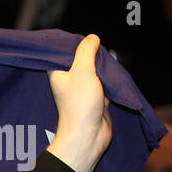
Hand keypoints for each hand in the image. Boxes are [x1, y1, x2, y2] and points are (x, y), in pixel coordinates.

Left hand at [46, 34, 111, 171]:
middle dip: (91, 54)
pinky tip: (114, 73)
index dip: (70, 44)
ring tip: (108, 59)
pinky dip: (109, 79)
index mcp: (57, 73)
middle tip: (99, 47)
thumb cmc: (79, 104)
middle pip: (80, 60)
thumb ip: (86, 52)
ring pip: (94, 71)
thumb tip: (92, 37)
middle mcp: (68, 80)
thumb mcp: (83, 71)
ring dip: (102, 67)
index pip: (61, 53)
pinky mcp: (96, 97)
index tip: (80, 37)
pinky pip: (103, 82)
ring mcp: (82, 89)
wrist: (88, 134)